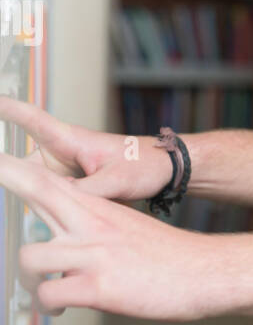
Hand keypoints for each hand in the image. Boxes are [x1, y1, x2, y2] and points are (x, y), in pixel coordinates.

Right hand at [0, 96, 173, 203]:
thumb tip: (61, 200)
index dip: (5, 111)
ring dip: (40, 197)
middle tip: (41, 184)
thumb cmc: (145, 165)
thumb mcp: (117, 181)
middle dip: (15, 177)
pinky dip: (55, 205)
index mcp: (70, 139)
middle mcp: (61, 152)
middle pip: (24, 165)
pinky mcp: (72, 185)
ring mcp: (65, 170)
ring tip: (83, 197)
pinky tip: (74, 214)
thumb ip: (86, 192)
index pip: (30, 119)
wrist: (165, 171)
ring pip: (38, 185)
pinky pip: (54, 196)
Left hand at [0, 152, 217, 318]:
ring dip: (25, 279)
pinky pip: (49, 296)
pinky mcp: (99, 287)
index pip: (45, 177)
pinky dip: (45, 307)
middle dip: (5, 175)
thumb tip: (60, 235)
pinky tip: (57, 309)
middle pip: (34, 189)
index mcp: (95, 206)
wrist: (204, 272)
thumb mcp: (124, 225)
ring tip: (37, 289)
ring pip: (29, 257)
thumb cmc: (166, 255)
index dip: (11, 166)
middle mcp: (90, 223)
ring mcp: (94, 254)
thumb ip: (87, 225)